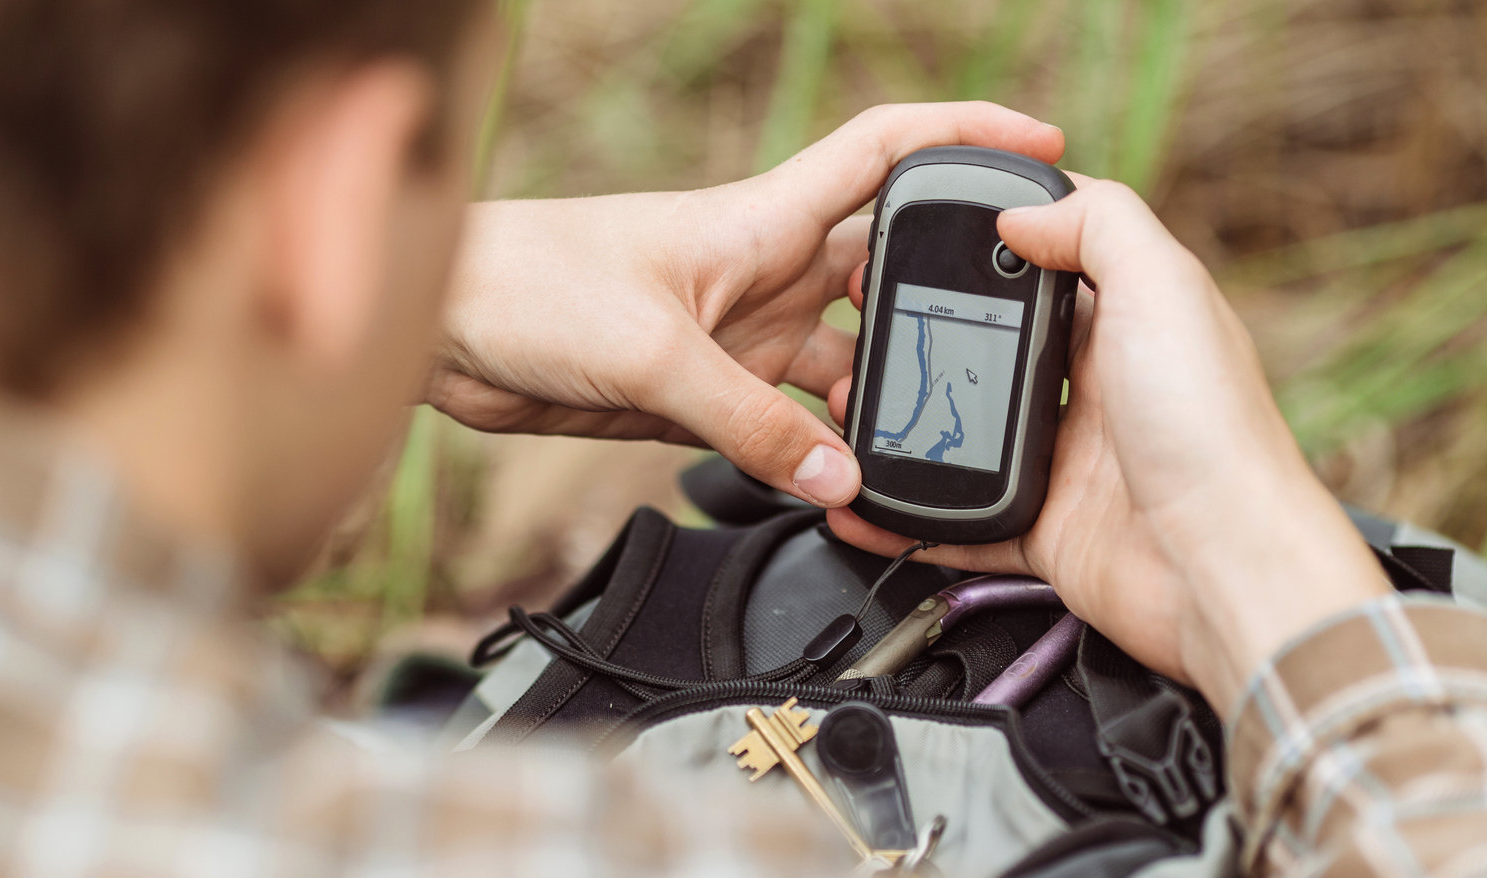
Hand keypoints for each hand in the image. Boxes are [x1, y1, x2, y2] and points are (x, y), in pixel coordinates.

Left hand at [432, 103, 1062, 507]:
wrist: (446, 328)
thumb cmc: (529, 286)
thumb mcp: (654, 355)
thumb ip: (751, 422)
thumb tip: (841, 475)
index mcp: (760, 221)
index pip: (885, 155)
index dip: (965, 138)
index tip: (1040, 148)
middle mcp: (760, 271)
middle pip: (880, 272)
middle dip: (940, 299)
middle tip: (1001, 346)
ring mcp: (734, 332)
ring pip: (840, 358)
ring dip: (879, 395)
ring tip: (927, 439)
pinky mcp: (699, 391)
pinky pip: (782, 420)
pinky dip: (813, 450)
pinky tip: (838, 480)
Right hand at [826, 179, 1390, 710]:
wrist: (1222, 564)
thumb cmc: (1213, 428)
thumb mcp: (1164, 286)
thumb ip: (1099, 225)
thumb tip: (1020, 211)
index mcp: (1130, 320)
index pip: (1053, 264)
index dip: (993, 247)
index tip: (925, 239)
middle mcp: (1098, 387)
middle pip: (997, 348)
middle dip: (933, 336)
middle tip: (871, 324)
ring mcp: (1068, 460)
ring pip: (968, 432)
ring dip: (910, 423)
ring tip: (851, 405)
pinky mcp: (1045, 528)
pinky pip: (960, 519)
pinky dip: (909, 517)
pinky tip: (865, 502)